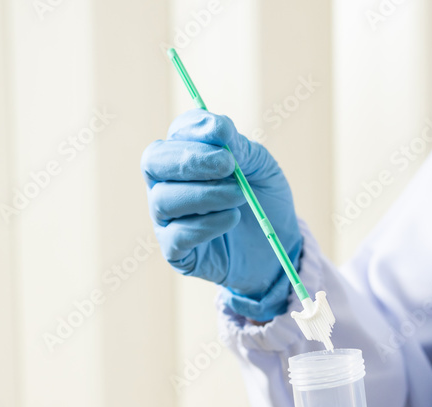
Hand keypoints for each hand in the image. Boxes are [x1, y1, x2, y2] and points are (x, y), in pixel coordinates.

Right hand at [141, 109, 302, 320]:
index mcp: (185, 154)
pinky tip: (232, 219)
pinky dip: (206, 225)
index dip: (194, 129)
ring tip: (240, 196)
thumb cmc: (264, 198)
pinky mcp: (174, 251)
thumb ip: (239, 147)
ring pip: (163, 200)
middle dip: (190, 160)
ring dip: (205, 195)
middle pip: (153, 162)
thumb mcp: (261, 167)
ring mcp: (166, 218)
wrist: (278, 243)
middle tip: (228, 165)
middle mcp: (166, 183)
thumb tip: (219, 130)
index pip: (177, 133)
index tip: (223, 131)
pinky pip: (176, 236)